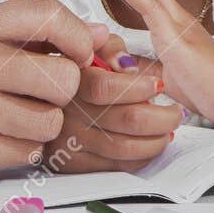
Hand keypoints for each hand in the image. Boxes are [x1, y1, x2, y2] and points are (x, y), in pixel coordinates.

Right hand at [0, 0, 109, 185]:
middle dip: (62, 89)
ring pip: (51, 121)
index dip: (78, 37)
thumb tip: (100, 36)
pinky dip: (20, 148)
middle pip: (64, 77)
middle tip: (41, 90)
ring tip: (11, 115)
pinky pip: (28, 152)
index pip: (51, 16)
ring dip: (40, 123)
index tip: (78, 51)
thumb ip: (31, 33)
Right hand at [45, 35, 181, 173]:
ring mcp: (70, 142)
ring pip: (125, 149)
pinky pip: (116, 166)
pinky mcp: (73, 163)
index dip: (140, 88)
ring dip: (158, 141)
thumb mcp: (88, 46)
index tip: (158, 85)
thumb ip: (110, 47)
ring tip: (169, 129)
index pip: (108, 88)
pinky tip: (151, 144)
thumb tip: (127, 65)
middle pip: (126, 121)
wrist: (37, 98)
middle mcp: (68, 114)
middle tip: (175, 112)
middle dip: (163, 118)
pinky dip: (142, 158)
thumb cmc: (72, 70)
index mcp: (72, 82)